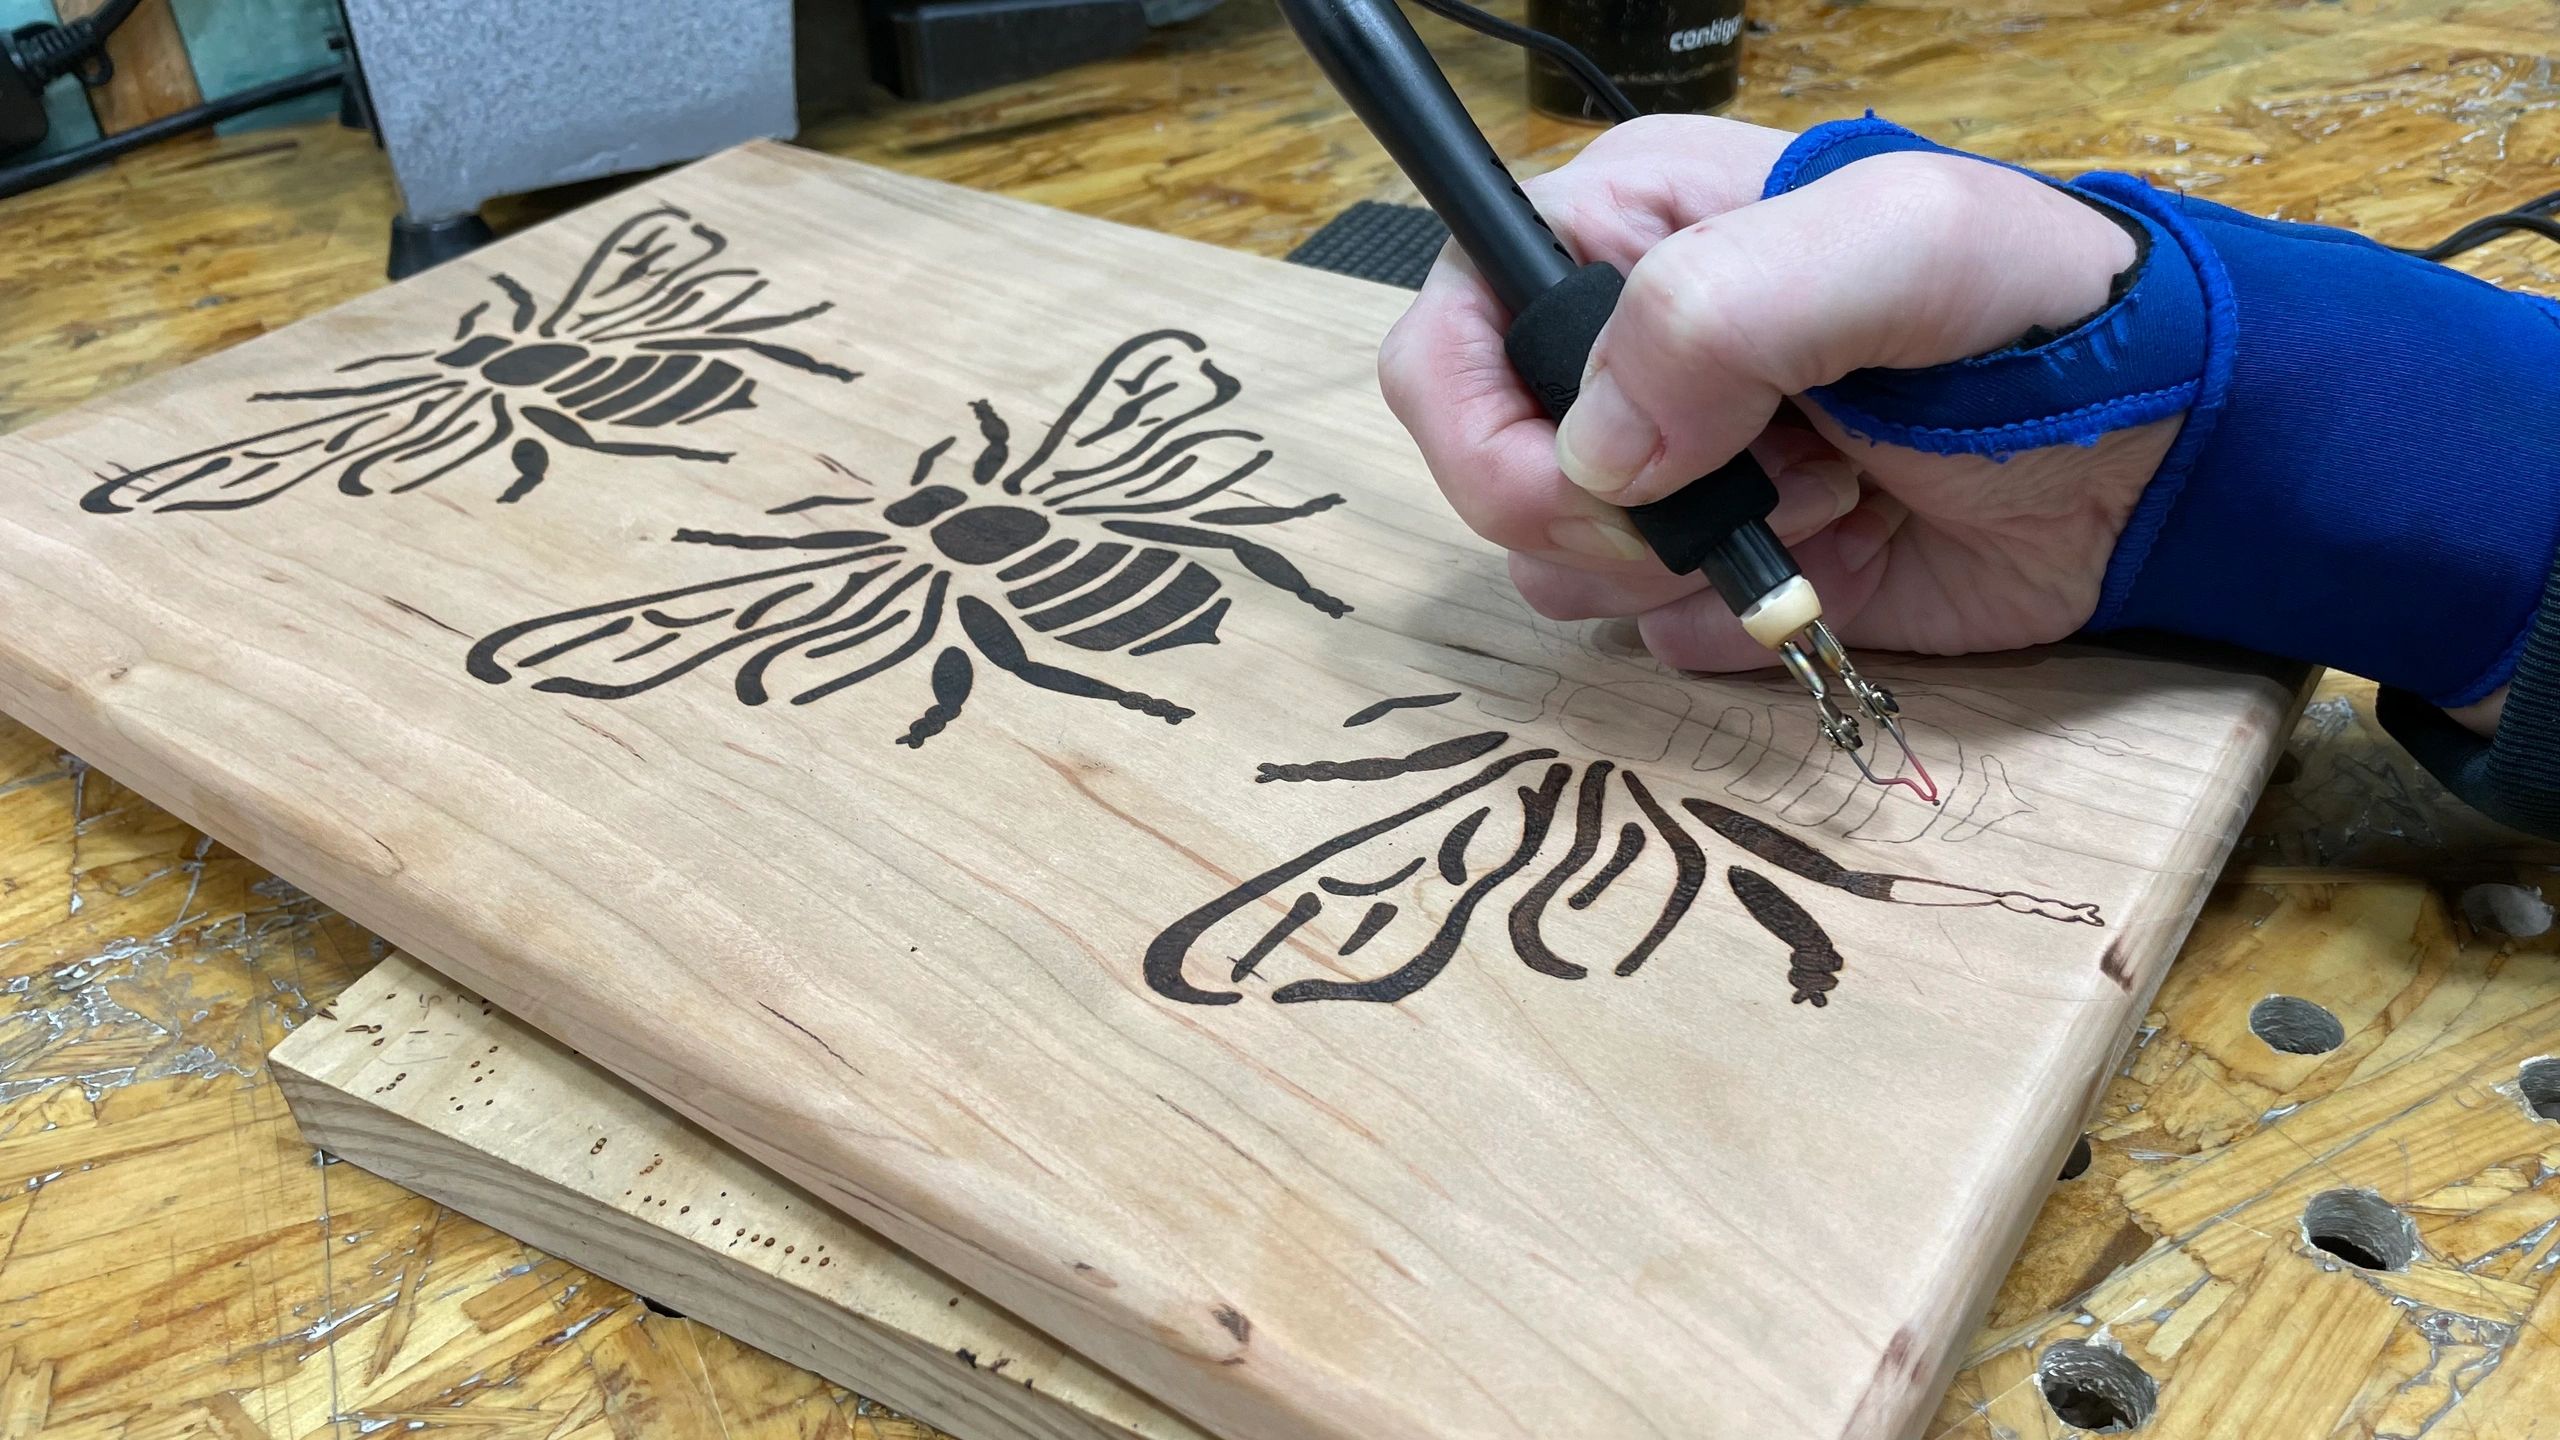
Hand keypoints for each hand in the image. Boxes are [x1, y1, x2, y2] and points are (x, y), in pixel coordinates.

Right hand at [1376, 115, 2170, 671]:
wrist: (2165, 449)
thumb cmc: (2043, 311)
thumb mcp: (1895, 245)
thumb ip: (1717, 312)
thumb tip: (1592, 456)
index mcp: (1627, 234)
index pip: (1445, 330)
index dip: (1481, 422)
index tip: (1586, 476)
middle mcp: (1625, 355)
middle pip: (1490, 471)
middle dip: (1605, 513)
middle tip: (1754, 480)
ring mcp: (1674, 471)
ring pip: (1558, 569)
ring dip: (1686, 564)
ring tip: (1824, 495)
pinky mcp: (1727, 572)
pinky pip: (1652, 637)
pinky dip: (1734, 623)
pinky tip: (1835, 556)